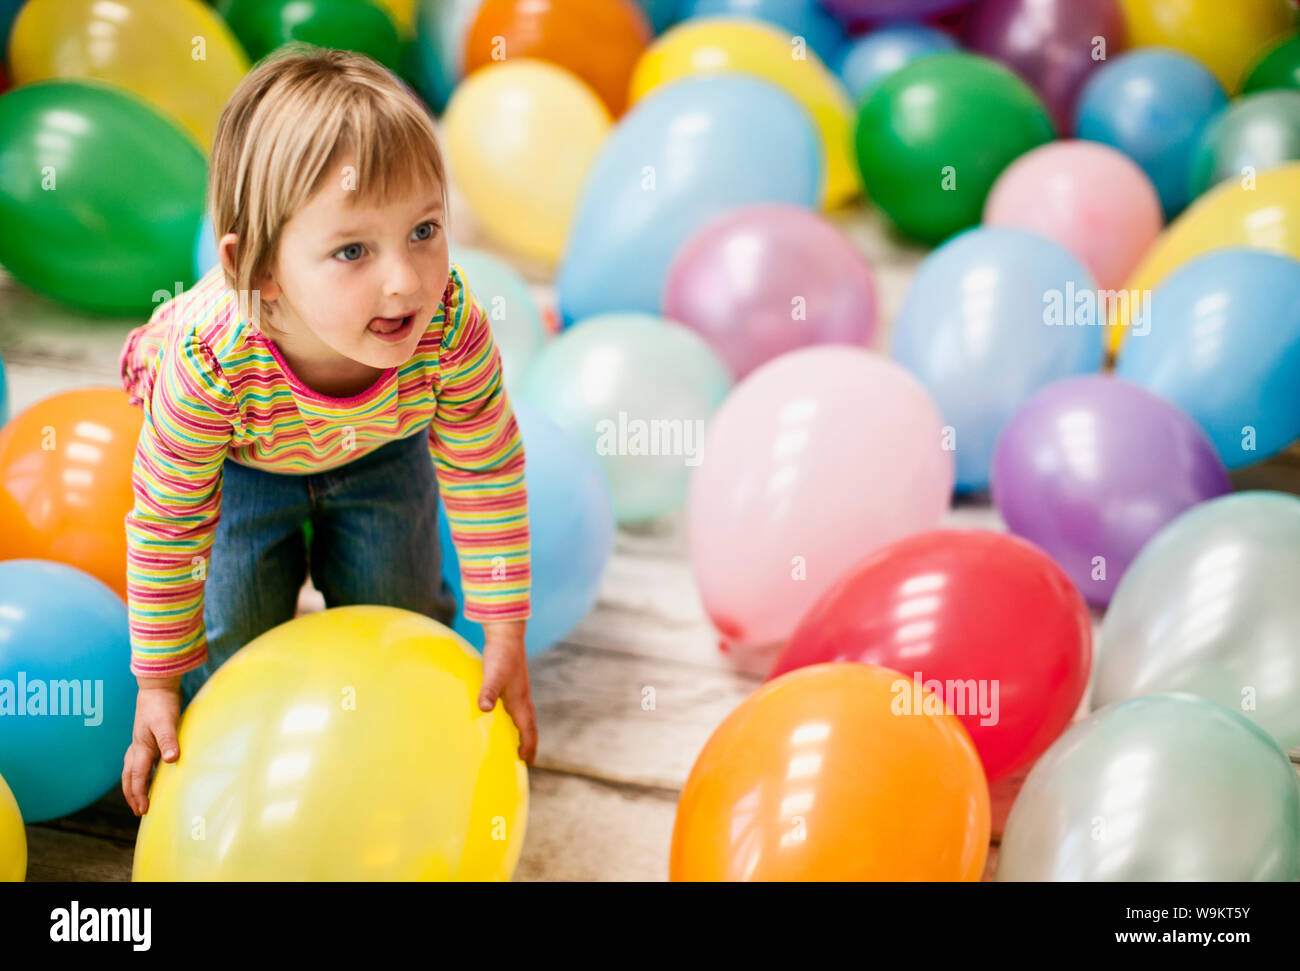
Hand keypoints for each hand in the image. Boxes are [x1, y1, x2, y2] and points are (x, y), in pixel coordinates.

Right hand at [122, 676, 181, 815]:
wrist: (157, 686)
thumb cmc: (161, 704)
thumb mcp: (167, 722)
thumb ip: (169, 740)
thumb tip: (171, 759)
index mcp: (141, 748)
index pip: (136, 777)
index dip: (138, 794)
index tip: (143, 810)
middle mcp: (138, 748)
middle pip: (129, 776)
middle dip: (132, 794)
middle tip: (138, 811)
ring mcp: (141, 743)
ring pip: (132, 769)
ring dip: (134, 784)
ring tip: (140, 797)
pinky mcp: (147, 738)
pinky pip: (141, 761)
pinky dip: (142, 772)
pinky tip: (151, 775)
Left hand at [477, 620, 536, 765]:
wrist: (506, 634)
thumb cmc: (500, 655)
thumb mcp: (492, 675)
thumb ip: (488, 692)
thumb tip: (484, 709)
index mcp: (519, 700)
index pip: (527, 729)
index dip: (527, 746)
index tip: (525, 762)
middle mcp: (522, 698)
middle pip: (530, 726)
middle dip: (530, 743)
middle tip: (527, 760)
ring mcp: (519, 690)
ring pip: (526, 717)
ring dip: (524, 732)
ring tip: (519, 743)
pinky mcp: (513, 684)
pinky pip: (519, 709)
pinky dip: (517, 720)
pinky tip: (506, 717)